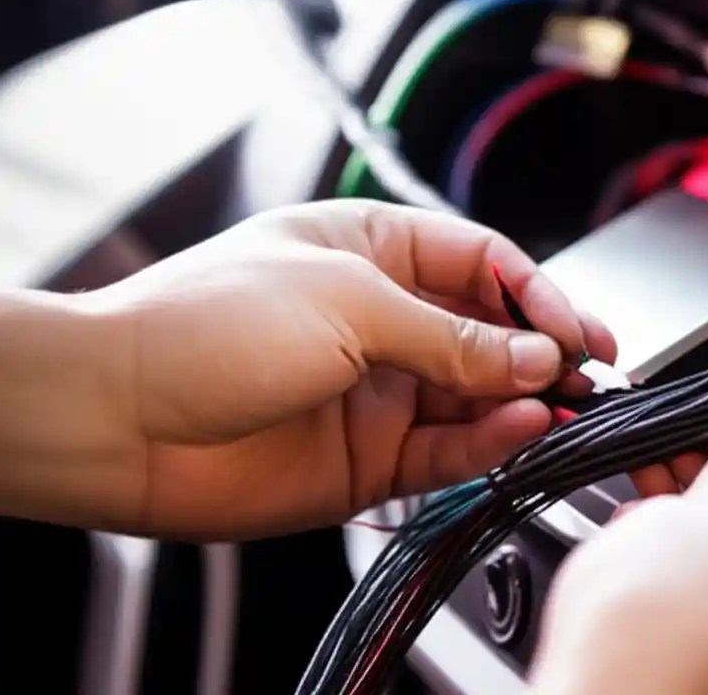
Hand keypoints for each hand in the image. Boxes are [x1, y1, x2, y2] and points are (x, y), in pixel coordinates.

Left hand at [0, 200, 613, 539]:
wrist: (121, 418)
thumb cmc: (206, 325)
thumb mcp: (348, 305)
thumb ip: (452, 338)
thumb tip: (534, 355)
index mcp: (371, 250)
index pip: (481, 262)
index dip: (537, 292)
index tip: (578, 326)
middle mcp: (381, 319)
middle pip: (489, 333)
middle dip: (541, 351)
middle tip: (587, 372)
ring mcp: (378, 390)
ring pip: (476, 398)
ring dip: (522, 401)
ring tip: (561, 406)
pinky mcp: (369, 458)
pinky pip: (447, 451)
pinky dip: (487, 444)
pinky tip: (518, 431)